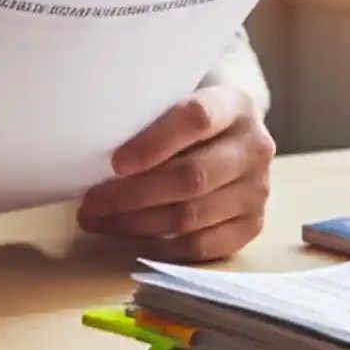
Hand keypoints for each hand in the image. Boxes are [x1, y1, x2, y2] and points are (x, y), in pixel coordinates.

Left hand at [77, 86, 275, 261]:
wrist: (229, 138)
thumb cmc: (185, 121)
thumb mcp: (173, 102)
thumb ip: (147, 119)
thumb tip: (92, 154)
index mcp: (235, 105)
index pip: (197, 120)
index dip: (153, 143)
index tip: (115, 163)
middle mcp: (255, 147)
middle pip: (191, 178)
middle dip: (132, 195)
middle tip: (91, 203)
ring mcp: (258, 190)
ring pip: (191, 216)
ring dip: (136, 223)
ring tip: (98, 220)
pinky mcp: (253, 225)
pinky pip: (202, 247)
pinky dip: (161, 247)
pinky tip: (131, 239)